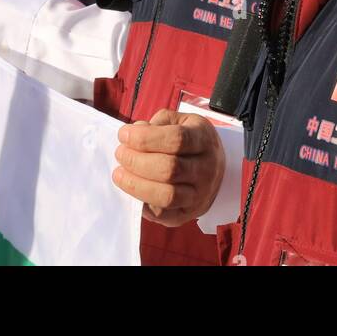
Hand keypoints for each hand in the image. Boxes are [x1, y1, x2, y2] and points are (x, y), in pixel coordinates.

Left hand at [111, 110, 225, 226]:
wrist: (217, 169)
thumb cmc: (191, 141)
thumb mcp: (181, 122)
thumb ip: (158, 123)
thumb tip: (136, 132)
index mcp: (204, 139)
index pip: (176, 139)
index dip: (145, 138)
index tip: (124, 134)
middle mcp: (207, 168)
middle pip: (169, 168)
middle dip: (136, 161)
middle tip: (120, 154)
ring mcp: (200, 194)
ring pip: (167, 195)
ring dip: (136, 185)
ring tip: (119, 174)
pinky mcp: (189, 214)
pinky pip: (163, 214)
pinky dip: (142, 203)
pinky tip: (132, 189)